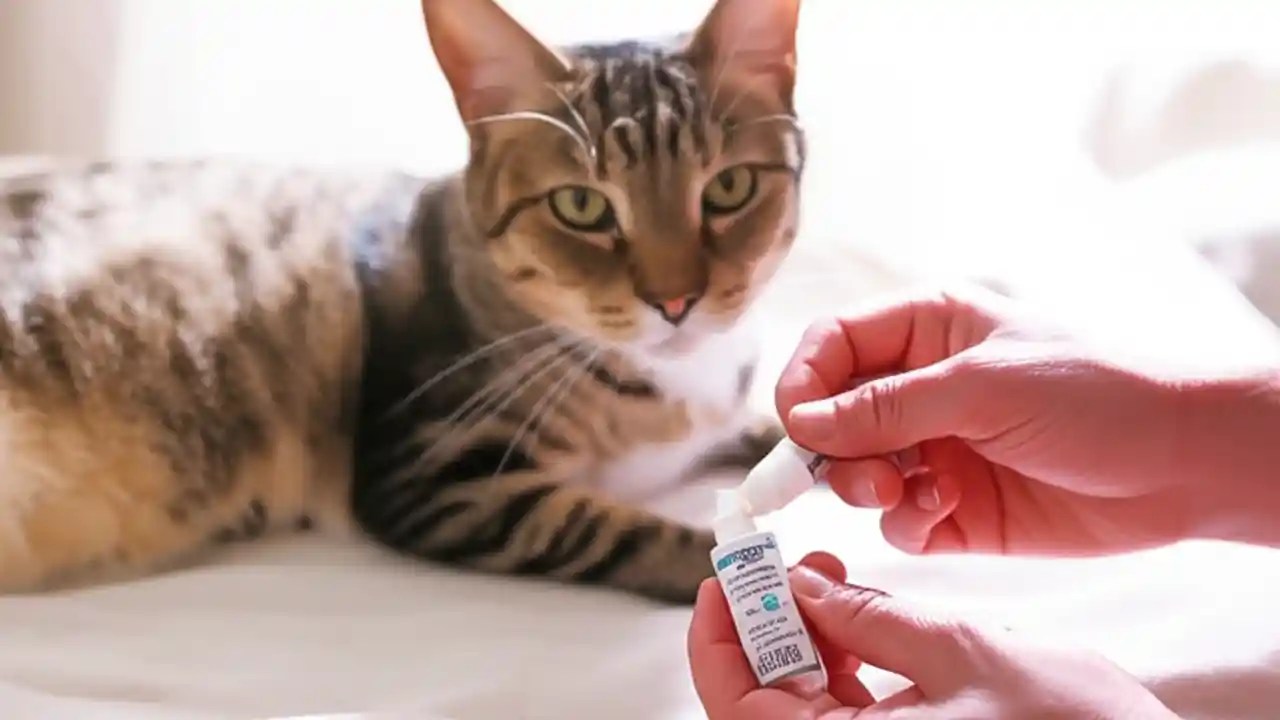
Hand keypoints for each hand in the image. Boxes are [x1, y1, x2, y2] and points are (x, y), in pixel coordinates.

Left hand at [688, 555, 1177, 718]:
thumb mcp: (956, 652)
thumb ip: (867, 618)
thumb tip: (800, 587)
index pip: (737, 707)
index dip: (716, 640)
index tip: (722, 579)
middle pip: (765, 702)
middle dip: (765, 628)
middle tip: (782, 563)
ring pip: (803, 705)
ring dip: (804, 639)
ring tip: (826, 575)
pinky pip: (846, 714)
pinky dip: (841, 662)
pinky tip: (858, 614)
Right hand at [774, 285, 1279, 554]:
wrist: (1181, 465)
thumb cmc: (1094, 396)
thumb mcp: (981, 385)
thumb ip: (885, 405)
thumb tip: (801, 424)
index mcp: (928, 329)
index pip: (832, 345)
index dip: (803, 383)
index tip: (798, 428)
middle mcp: (923, 387)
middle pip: (832, 415)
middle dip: (833, 449)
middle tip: (866, 475)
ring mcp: (937, 449)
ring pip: (856, 473)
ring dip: (866, 487)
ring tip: (908, 492)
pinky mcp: (956, 509)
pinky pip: (896, 522)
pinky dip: (904, 524)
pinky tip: (944, 515)